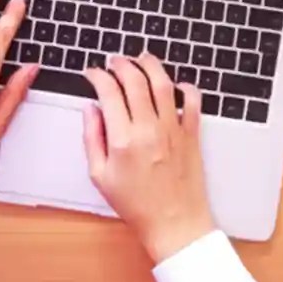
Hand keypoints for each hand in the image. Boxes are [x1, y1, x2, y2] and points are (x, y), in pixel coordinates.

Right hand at [82, 54, 214, 262]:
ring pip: (163, 84)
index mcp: (123, 140)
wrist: (174, 223)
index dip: (98, 76)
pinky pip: (192, 101)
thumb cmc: (136, 204)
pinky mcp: (191, 134)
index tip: (92, 73)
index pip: (109, 93)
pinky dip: (185, 87)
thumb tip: (90, 109)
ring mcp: (173, 129)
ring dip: (151, 65)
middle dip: (122, 64)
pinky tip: (175, 84)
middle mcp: (149, 129)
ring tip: (142, 58)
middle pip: (135, 80)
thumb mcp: (100, 176)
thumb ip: (92, 138)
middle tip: (114, 61)